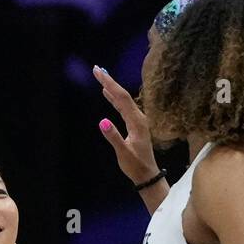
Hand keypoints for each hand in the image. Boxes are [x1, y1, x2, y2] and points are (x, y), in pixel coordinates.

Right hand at [92, 65, 158, 184]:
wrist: (147, 174)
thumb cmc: (135, 165)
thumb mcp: (123, 153)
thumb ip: (114, 137)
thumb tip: (102, 121)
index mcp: (136, 122)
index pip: (122, 98)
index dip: (110, 84)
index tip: (99, 73)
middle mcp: (138, 117)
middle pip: (122, 95)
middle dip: (109, 81)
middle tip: (96, 69)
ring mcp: (136, 120)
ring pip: (123, 99)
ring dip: (111, 88)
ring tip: (101, 76)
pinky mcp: (134, 124)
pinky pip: (122, 107)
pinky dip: (114, 98)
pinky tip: (107, 94)